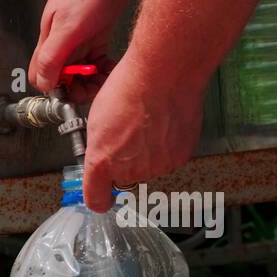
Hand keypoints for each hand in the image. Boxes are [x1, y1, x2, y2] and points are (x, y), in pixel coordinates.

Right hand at [29, 0, 140, 103]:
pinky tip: (113, 65)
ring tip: (108, 77)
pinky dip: (105, 67)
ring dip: (94, 79)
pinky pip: (98, 59)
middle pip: (65, 77)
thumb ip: (53, 55)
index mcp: (50, 38)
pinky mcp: (99, 30)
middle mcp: (63, 39)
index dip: (57, 89)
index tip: (75, 91)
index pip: (43, 76)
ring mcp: (81, 34)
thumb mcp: (69, 24)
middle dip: (80, 87)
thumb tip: (43, 82)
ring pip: (82, 70)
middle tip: (97, 86)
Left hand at [81, 54, 205, 212]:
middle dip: (127, 160)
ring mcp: (156, 167)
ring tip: (149, 122)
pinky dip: (167, 145)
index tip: (101, 197)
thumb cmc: (130, 88)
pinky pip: (169, 158)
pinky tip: (165, 123)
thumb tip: (104, 156)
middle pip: (127, 177)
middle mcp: (130, 171)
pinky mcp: (178, 159)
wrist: (165, 76)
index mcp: (103, 162)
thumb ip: (100, 147)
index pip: (97, 199)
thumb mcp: (98, 118)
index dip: (99, 199)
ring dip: (148, 152)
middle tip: (130, 132)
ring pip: (149, 167)